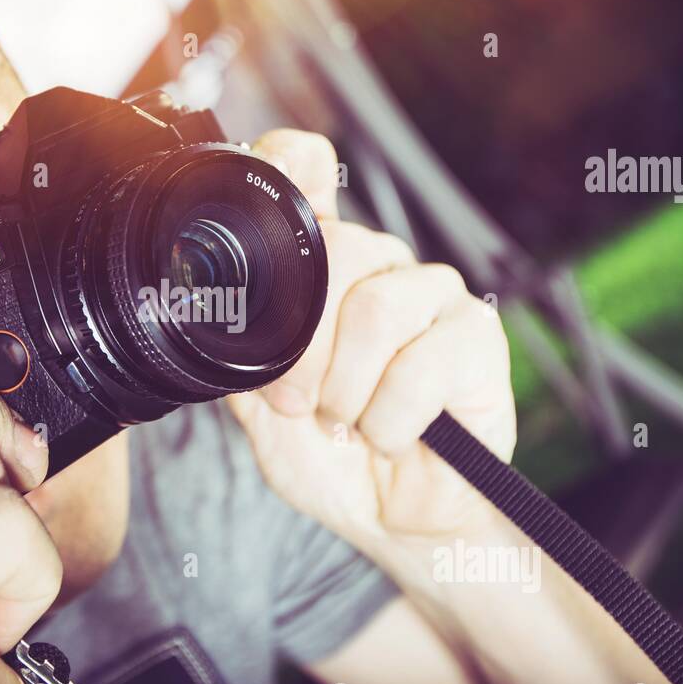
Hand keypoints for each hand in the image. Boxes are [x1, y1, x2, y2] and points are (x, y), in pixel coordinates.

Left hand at [227, 131, 516, 548]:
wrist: (390, 520)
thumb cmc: (329, 457)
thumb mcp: (257, 406)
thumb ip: (237, 351)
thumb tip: (204, 308)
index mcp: (325, 268)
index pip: (309, 172)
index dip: (289, 162)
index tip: (267, 197)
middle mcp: (381, 266)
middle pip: (338, 251)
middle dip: (304, 349)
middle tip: (301, 405)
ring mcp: (434, 296)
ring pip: (376, 308)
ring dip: (348, 391)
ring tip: (347, 424)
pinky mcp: (477, 338)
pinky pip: (420, 364)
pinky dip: (389, 420)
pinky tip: (391, 437)